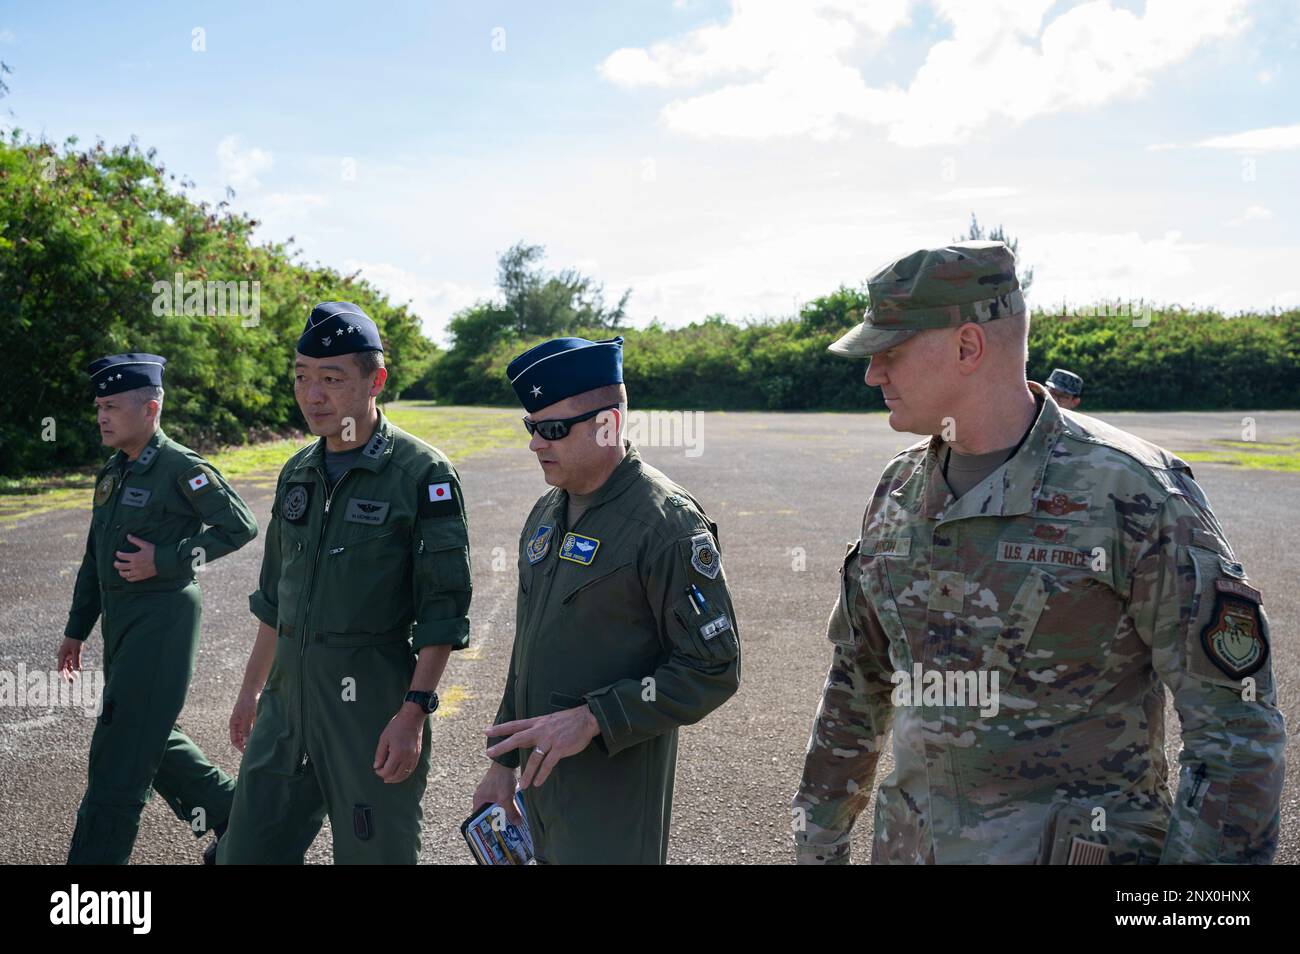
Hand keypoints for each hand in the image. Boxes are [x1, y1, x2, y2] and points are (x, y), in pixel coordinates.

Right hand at [57, 638, 82, 681]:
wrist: (76, 633)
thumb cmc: (75, 641)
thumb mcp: (76, 652)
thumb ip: (76, 662)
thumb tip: (76, 671)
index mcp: (61, 657)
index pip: (60, 669)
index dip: (62, 676)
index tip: (65, 682)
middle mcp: (63, 657)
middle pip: (64, 669)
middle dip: (68, 675)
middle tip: (72, 683)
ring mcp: (66, 656)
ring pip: (68, 666)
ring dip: (72, 672)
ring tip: (76, 679)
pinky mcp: (71, 654)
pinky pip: (72, 662)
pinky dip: (75, 667)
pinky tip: (79, 670)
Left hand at [113, 534, 156, 581]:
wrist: (164, 561)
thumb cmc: (155, 552)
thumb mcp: (145, 544)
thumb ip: (135, 540)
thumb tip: (128, 535)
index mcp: (134, 557)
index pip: (121, 556)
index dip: (118, 554)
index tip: (118, 553)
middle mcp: (134, 566)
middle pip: (120, 566)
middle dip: (116, 564)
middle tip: (116, 562)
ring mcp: (137, 572)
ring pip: (124, 574)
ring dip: (120, 571)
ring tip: (121, 569)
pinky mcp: (141, 577)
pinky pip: (130, 579)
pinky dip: (127, 577)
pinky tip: (128, 574)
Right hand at [229, 689, 258, 751]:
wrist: (254, 687)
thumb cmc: (248, 701)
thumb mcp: (247, 716)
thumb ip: (246, 729)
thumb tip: (246, 743)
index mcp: (234, 724)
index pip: (234, 740)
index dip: (240, 747)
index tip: (247, 753)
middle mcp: (239, 723)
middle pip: (242, 738)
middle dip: (247, 744)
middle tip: (256, 750)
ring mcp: (246, 720)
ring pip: (250, 733)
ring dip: (254, 738)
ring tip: (261, 743)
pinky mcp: (254, 717)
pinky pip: (255, 727)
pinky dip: (259, 731)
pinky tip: (265, 734)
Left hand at [374, 705, 423, 782]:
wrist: (412, 718)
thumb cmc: (396, 726)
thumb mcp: (384, 739)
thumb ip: (380, 754)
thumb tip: (376, 767)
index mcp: (397, 753)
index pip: (387, 771)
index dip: (380, 772)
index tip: (376, 769)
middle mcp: (407, 757)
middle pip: (396, 775)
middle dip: (387, 777)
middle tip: (381, 774)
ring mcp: (414, 756)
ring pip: (405, 774)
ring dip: (396, 778)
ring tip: (389, 778)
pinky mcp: (418, 755)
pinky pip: (411, 769)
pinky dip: (405, 774)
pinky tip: (400, 774)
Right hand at [473, 761, 521, 824]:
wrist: (506, 761)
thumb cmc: (501, 778)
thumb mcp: (506, 798)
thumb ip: (511, 811)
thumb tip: (517, 824)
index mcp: (478, 799)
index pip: (478, 817)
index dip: (485, 825)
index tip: (493, 832)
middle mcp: (481, 796)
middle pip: (487, 813)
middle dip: (496, 820)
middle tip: (504, 829)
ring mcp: (488, 791)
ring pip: (495, 806)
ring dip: (502, 812)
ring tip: (510, 820)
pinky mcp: (495, 787)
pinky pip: (499, 800)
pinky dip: (505, 804)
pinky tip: (513, 808)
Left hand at [485, 705, 600, 788]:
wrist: (587, 718)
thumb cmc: (568, 721)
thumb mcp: (549, 721)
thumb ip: (537, 730)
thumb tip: (524, 740)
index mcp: (537, 723)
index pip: (515, 725)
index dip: (500, 728)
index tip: (486, 731)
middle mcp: (541, 730)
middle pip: (518, 739)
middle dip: (502, 746)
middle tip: (489, 753)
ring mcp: (550, 739)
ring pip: (534, 758)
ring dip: (527, 773)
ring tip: (521, 786)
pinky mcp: (560, 747)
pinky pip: (549, 764)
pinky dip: (542, 774)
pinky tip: (538, 783)